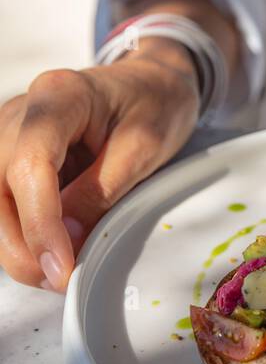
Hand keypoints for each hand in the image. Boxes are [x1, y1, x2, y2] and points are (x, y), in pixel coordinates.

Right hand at [0, 41, 199, 292]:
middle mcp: (20, 113)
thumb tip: (65, 242)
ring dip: (18, 246)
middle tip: (63, 280)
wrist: (151, 83)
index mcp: (59, 96)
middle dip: (22, 245)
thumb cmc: (154, 105)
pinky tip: (52, 252)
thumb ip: (101, 192)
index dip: (39, 224)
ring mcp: (8, 135)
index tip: (61, 269)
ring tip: (60, 271)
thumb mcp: (144, 147)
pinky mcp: (9, 158)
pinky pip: (2, 204)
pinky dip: (22, 235)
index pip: (30, 166)